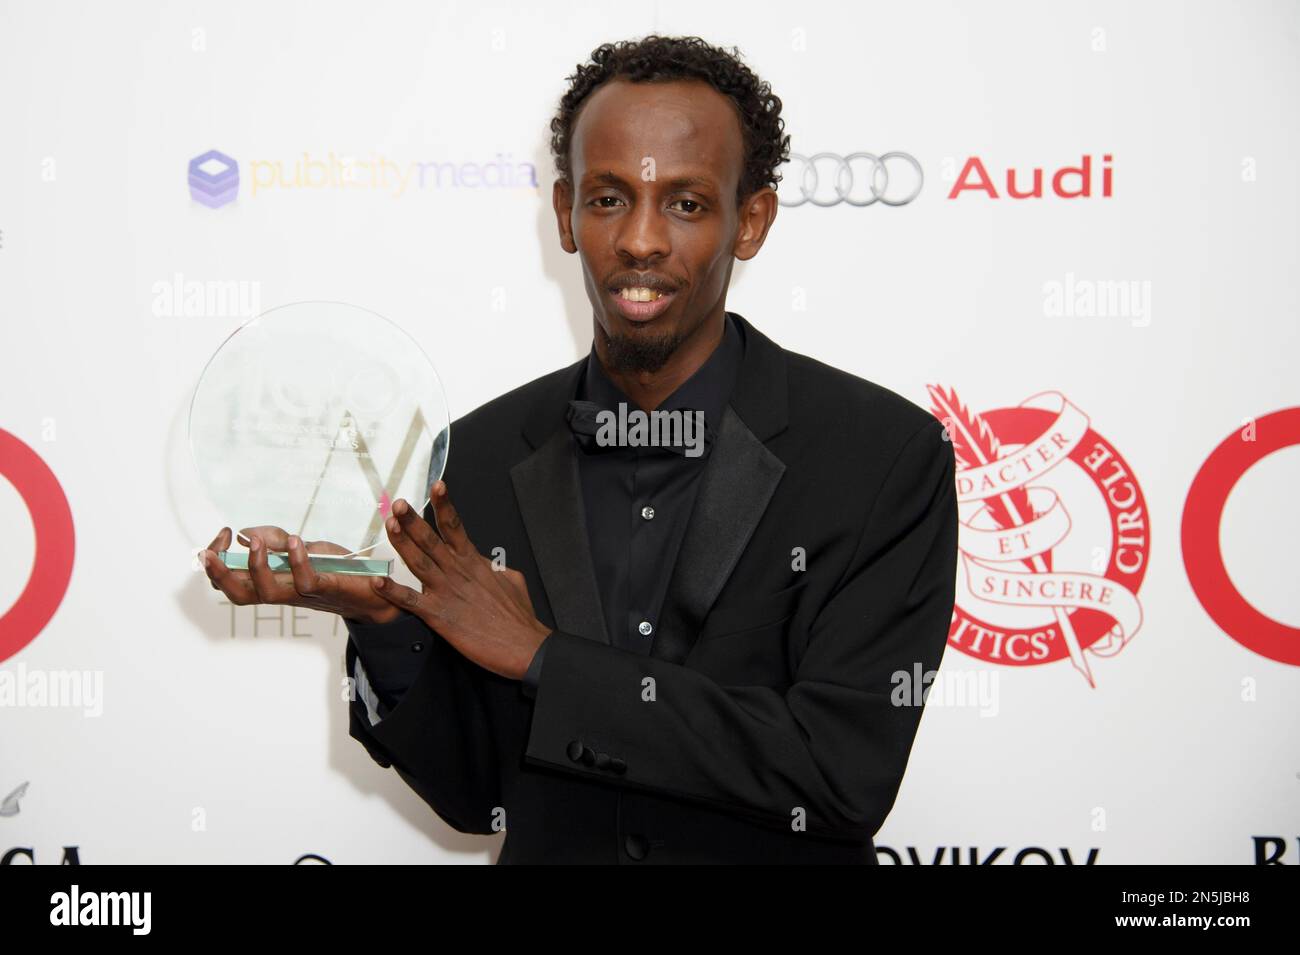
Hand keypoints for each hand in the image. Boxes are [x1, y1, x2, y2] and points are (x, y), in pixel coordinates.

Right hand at [200, 525, 403, 625]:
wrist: (378, 591)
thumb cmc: (338, 570)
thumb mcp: (306, 547)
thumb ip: (277, 540)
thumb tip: (248, 534)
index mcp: (273, 582)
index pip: (232, 581)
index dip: (217, 562)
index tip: (223, 534)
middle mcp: (282, 592)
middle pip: (238, 594)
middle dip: (219, 574)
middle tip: (211, 551)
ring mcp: (302, 593)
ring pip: (266, 592)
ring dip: (255, 566)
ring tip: (254, 542)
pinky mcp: (326, 589)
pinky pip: (306, 581)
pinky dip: (298, 561)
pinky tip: (295, 541)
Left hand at [370, 481, 551, 680]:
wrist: (523, 646)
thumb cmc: (519, 616)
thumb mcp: (512, 580)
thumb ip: (493, 568)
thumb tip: (486, 563)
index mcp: (474, 562)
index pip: (455, 526)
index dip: (444, 505)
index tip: (436, 485)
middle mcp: (458, 572)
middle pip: (431, 539)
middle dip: (413, 519)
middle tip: (397, 503)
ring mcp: (447, 592)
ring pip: (418, 562)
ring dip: (401, 543)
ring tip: (389, 524)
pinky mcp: (439, 616)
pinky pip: (411, 601)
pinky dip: (393, 591)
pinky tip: (377, 581)